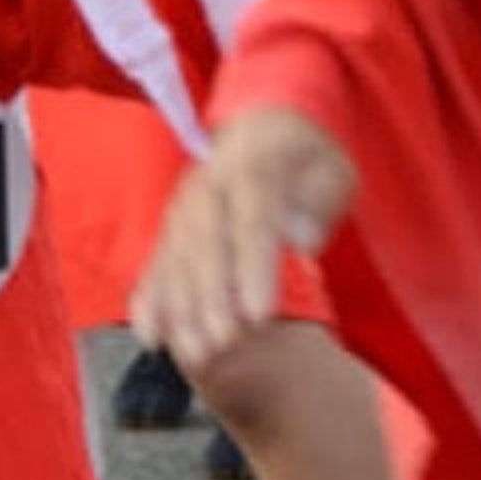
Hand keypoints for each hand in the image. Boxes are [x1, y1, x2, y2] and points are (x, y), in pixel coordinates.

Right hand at [130, 107, 356, 373]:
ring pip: (175, 253)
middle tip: (224, 344)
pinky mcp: (173, 224)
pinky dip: (149, 297)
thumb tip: (300, 238)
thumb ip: (317, 202)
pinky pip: (155, 259)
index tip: (258, 315)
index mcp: (254, 163)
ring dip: (180, 304)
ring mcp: (185, 203)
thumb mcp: (331, 170)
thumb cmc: (309, 159)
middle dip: (211, 294)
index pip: (252, 216)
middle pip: (205, 239)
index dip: (251, 265)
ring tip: (193, 354)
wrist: (269, 125)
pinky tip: (150, 336)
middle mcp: (209, 181)